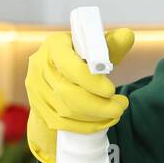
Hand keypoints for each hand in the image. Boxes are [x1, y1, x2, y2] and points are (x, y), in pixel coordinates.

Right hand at [24, 27, 134, 162]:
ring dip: (96, 116)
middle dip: (99, 104)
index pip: (69, 65)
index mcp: (54, 46)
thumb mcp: (94, 48)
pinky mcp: (39, 109)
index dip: (91, 81)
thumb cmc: (81, 59)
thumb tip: (128, 36)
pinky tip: (103, 122)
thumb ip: (111, 44)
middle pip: (68, 93)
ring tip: (116, 111)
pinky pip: (63, 124)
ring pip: (67, 111)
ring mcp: (36, 90)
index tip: (111, 90)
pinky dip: (87, 126)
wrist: (57, 76)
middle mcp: (40, 67)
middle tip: (121, 106)